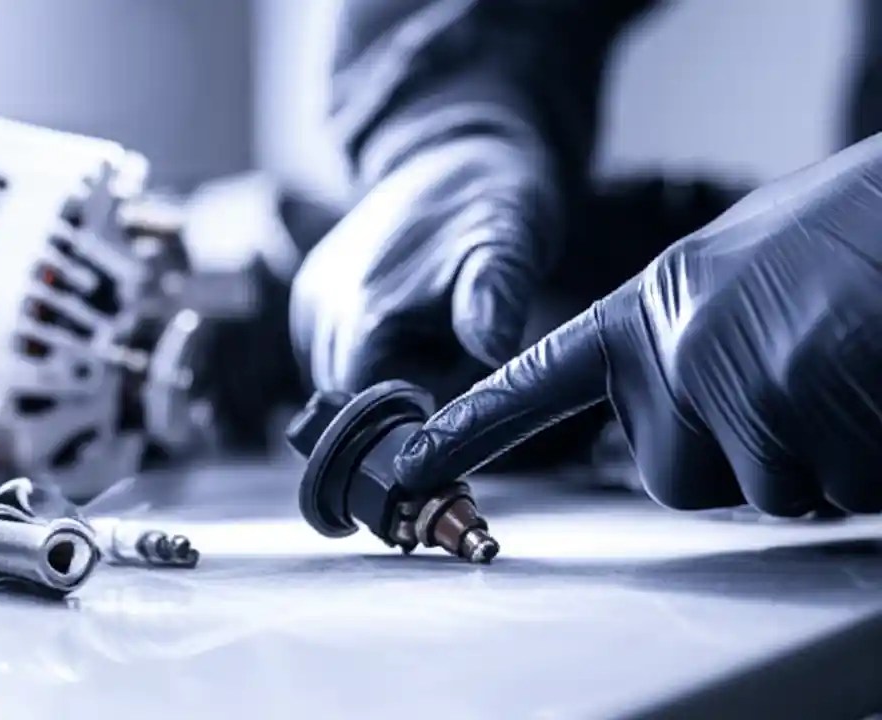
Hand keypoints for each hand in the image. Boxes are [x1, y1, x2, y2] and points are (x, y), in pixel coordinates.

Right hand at [290, 131, 560, 396]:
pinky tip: (406, 317)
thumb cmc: (490, 203)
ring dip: (384, 370)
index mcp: (363, 309)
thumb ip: (493, 302)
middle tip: (452, 345)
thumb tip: (489, 348)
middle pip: (350, 399)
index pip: (364, 413)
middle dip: (401, 390)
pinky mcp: (310, 291)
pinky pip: (328, 353)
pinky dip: (367, 351)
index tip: (452, 383)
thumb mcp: (508, 248)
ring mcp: (309, 298)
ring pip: (338, 379)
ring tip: (430, 326)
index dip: (410, 417)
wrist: (458, 150)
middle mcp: (321, 306)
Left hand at [395, 135, 881, 515]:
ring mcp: (732, 387)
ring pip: (767, 493)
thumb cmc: (855, 236)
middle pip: (675, 477)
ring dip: (825, 456)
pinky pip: (838, 494)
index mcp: (651, 307)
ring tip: (858, 369)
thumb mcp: (744, 273)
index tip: (411, 469)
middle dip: (746, 455)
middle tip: (811, 375)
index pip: (535, 384)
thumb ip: (686, 342)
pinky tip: (881, 390)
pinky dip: (872, 463)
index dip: (472, 431)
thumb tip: (670, 418)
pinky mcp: (802, 421)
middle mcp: (672, 349)